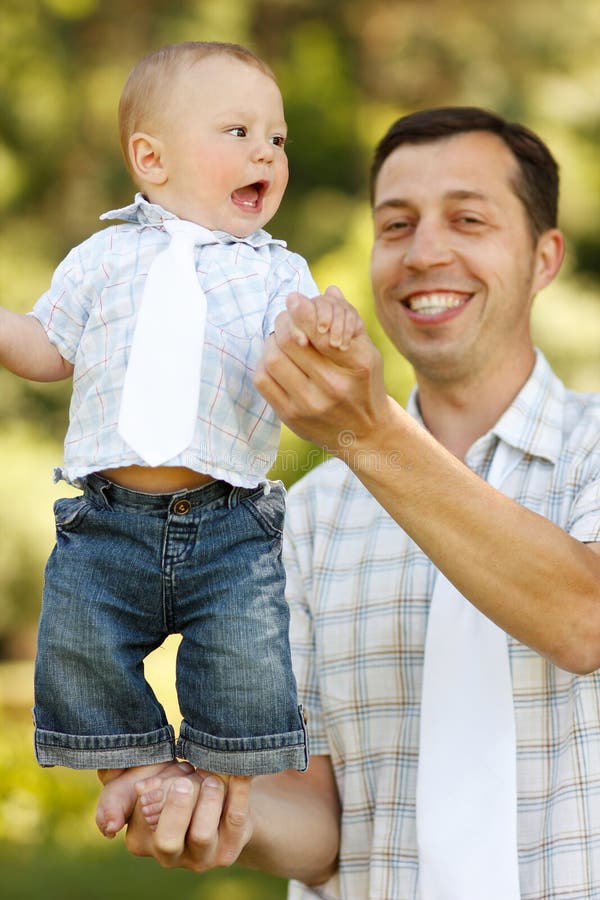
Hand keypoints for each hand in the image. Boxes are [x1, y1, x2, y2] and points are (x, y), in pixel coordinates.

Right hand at [125, 771, 252, 871]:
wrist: (212, 794)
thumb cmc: (167, 785)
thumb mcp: (137, 783)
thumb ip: (114, 798)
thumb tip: (109, 825)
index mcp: (142, 840)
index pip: (138, 831)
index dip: (148, 803)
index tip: (148, 786)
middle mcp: (170, 856)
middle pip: (168, 841)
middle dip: (175, 808)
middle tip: (184, 782)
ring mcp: (201, 856)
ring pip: (201, 834)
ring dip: (206, 799)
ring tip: (210, 779)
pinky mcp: (229, 849)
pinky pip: (235, 820)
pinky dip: (237, 792)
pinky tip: (238, 772)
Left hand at [256, 290, 389, 455]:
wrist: (365, 434)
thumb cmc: (365, 385)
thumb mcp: (367, 353)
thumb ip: (348, 321)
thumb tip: (329, 290)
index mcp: (356, 365)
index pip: (320, 331)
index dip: (301, 310)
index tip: (294, 300)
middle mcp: (333, 386)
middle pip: (290, 340)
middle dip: (284, 322)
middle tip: (288, 321)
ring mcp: (309, 405)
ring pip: (271, 358)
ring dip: (272, 342)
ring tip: (282, 341)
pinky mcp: (290, 417)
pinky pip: (262, 380)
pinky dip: (264, 363)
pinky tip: (278, 362)